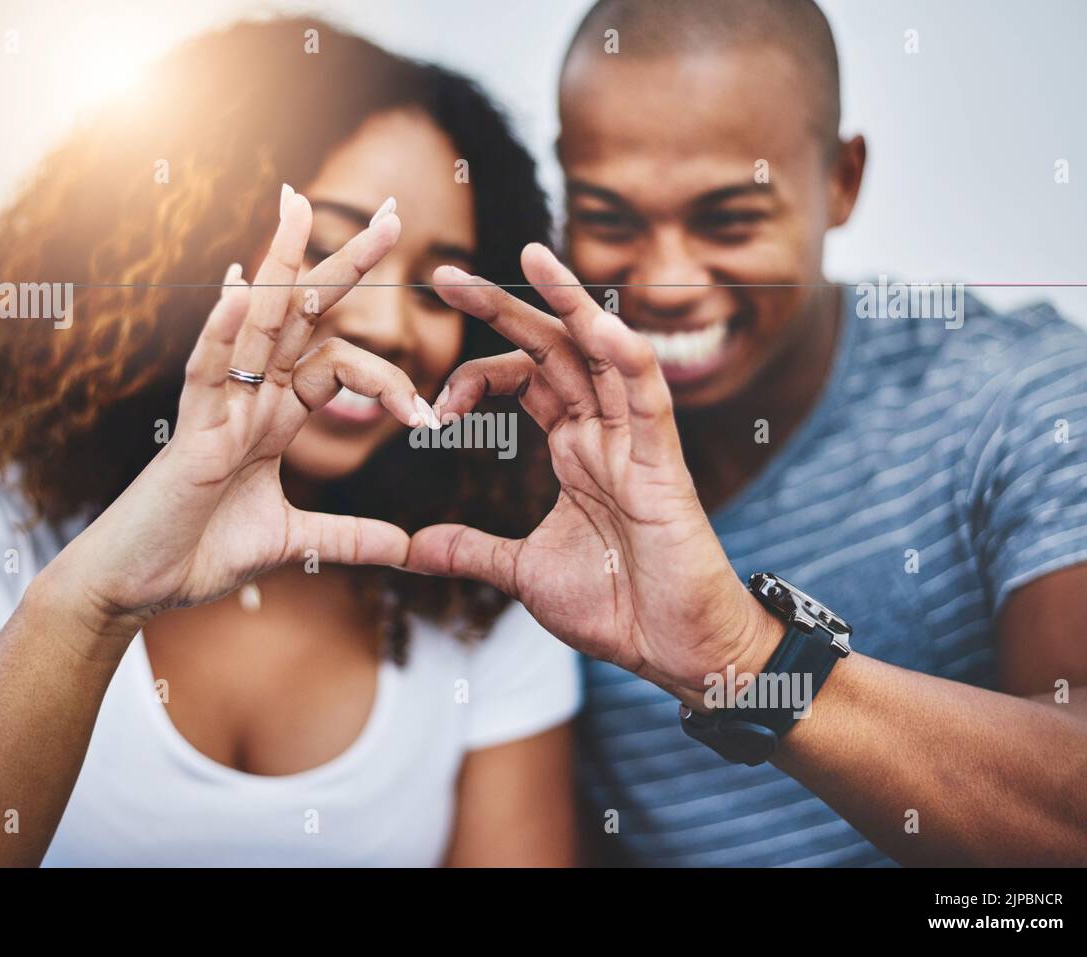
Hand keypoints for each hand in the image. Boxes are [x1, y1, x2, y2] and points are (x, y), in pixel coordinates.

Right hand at [45, 189, 426, 636]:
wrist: (136, 586)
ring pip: (252, 323)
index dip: (388, 372)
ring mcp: (217, 409)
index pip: (336, 360)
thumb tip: (407, 547)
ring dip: (278, 264)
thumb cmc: (198, 554)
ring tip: (299, 206)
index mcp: (272, 417)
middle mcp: (247, 399)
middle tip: (391, 215)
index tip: (429, 418)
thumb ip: (350, 536)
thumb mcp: (295, 543)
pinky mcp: (190, 435)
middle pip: (301, 316)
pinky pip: (205, 373)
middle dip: (344, 264)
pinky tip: (237, 289)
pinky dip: (220, 331)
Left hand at [404, 243, 781, 703]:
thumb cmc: (617, 606)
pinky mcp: (664, 468)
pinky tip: (600, 325)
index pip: (524, 377)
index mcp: (575, 448)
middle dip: (503, 307)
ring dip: (569, 303)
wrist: (673, 650)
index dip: (474, 373)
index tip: (431, 407)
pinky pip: (649, 400)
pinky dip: (628, 358)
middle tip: (446, 275)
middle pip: (554, 348)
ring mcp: (635, 444)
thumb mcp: (522, 572)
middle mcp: (604, 432)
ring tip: (530, 255)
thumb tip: (413, 548)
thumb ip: (471, 549)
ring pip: (604, 353)